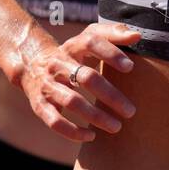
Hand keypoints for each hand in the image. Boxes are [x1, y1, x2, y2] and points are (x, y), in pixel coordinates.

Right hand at [19, 22, 139, 142]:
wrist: (31, 65)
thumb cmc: (73, 54)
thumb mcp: (88, 38)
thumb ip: (113, 34)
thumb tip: (137, 36)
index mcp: (73, 46)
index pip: (90, 42)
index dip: (110, 53)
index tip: (130, 67)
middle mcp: (58, 64)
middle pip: (86, 77)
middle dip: (110, 95)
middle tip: (130, 111)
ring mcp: (47, 84)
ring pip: (71, 101)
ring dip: (96, 116)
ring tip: (116, 126)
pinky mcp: (39, 104)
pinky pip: (55, 121)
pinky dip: (73, 131)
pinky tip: (91, 136)